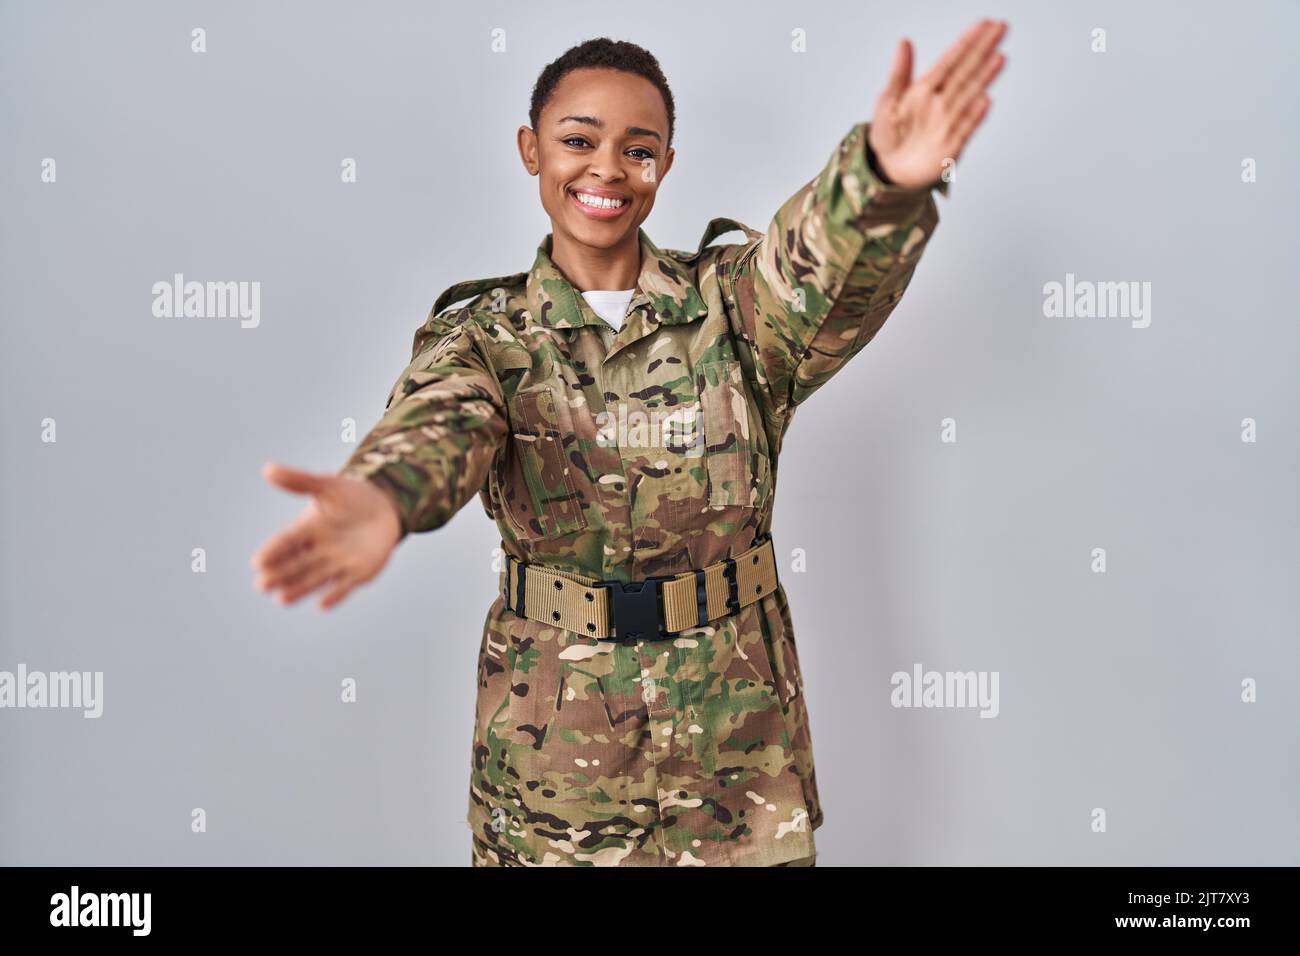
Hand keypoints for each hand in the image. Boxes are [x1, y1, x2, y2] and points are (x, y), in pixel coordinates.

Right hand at [250, 462, 403, 609]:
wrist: (385, 509)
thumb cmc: (351, 497)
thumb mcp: (327, 486)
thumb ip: (299, 482)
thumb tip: (267, 469)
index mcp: (307, 529)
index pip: (286, 541)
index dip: (273, 551)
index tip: (257, 562)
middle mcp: (318, 550)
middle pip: (295, 565)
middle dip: (279, 575)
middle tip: (261, 585)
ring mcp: (337, 564)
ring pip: (314, 579)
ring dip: (298, 589)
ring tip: (281, 599)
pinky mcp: (357, 574)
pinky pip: (344, 587)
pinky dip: (334, 596)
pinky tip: (322, 605)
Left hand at [868, 19, 1007, 188]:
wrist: (889, 169)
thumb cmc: (888, 134)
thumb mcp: (887, 101)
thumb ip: (899, 74)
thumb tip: (904, 42)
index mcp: (925, 89)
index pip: (950, 61)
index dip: (966, 42)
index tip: (984, 24)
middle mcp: (941, 102)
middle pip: (966, 72)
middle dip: (983, 50)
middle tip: (1002, 27)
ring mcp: (948, 122)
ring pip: (968, 96)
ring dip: (984, 77)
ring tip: (999, 57)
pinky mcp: (950, 145)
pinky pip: (963, 128)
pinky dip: (974, 115)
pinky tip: (985, 100)